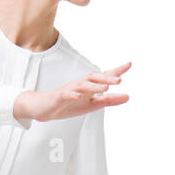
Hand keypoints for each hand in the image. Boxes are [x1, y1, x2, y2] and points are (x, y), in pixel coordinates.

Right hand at [15, 62, 131, 122]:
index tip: (129, 64)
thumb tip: (127, 96)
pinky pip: (66, 94)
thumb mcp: (92, 105)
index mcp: (90, 87)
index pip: (104, 77)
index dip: (116, 71)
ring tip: (104, 88)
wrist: (46, 109)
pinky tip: (79, 96)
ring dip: (93, 86)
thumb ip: (109, 100)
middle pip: (94, 78)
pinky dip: (72, 94)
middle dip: (106, 78)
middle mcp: (81, 85)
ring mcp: (70, 90)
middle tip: (119, 81)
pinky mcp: (59, 97)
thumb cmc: (69, 105)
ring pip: (82, 85)